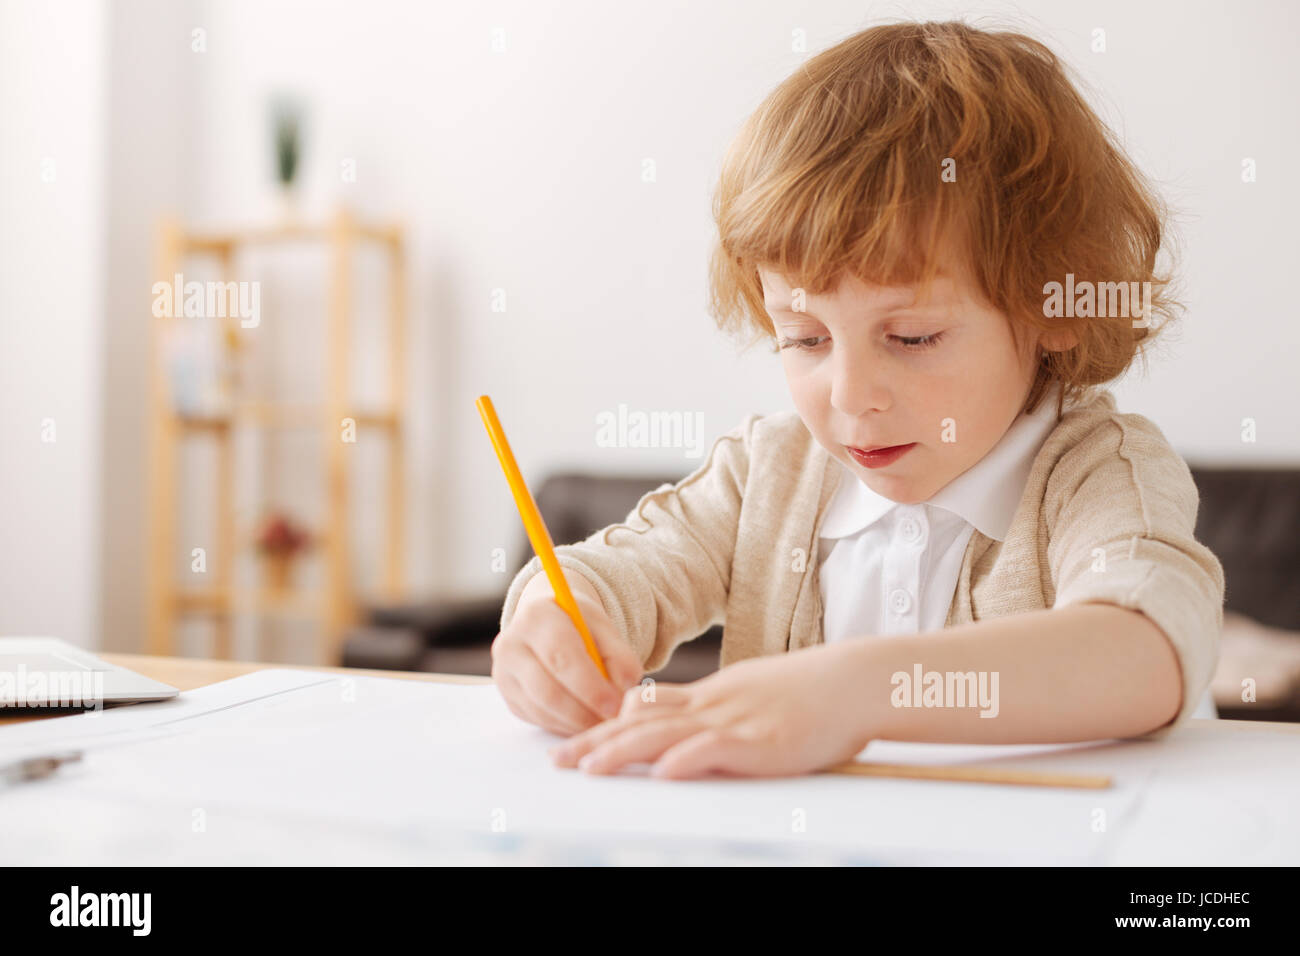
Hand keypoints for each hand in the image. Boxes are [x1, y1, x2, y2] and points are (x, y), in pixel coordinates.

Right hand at [492, 572, 642, 735]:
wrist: (548, 622)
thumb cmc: (579, 625)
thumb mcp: (604, 628)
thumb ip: (619, 656)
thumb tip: (624, 691)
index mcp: (537, 617)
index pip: (561, 657)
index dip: (590, 686)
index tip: (615, 705)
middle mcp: (511, 644)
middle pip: (547, 691)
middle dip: (584, 713)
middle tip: (611, 721)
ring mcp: (504, 673)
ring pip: (542, 711)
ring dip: (576, 723)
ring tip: (603, 721)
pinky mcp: (509, 696)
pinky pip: (538, 719)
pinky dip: (565, 725)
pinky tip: (584, 719)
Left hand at [549, 640, 874, 778]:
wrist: (851, 682)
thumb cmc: (807, 693)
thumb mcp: (747, 694)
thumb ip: (709, 711)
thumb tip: (672, 727)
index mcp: (709, 697)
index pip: (643, 711)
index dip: (604, 729)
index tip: (572, 745)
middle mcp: (713, 706)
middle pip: (641, 723)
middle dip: (596, 743)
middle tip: (560, 762)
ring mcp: (736, 721)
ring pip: (667, 734)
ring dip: (623, 752)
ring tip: (590, 768)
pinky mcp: (763, 741)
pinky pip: (717, 749)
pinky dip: (687, 760)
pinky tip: (663, 772)